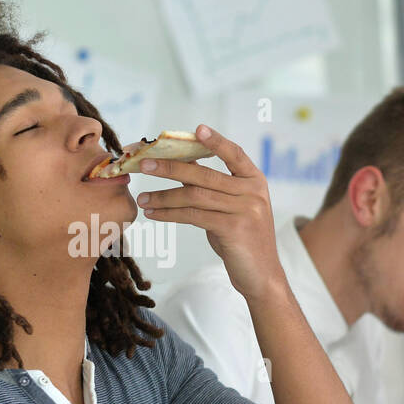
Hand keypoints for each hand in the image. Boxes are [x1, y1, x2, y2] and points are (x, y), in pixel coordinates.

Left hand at [135, 124, 281, 301]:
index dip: (215, 141)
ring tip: (142, 198)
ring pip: (194, 195)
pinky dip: (169, 214)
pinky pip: (193, 216)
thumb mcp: (232, 208)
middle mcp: (253, 192)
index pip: (234, 153)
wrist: (261, 275)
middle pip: (204, 174)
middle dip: (170, 167)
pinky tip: (154, 214)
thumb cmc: (242, 239)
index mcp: (255, 181)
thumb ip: (213, 187)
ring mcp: (245, 209)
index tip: (197, 129)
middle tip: (143, 165)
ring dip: (163, 196)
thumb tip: (180, 166)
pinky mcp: (234, 228)